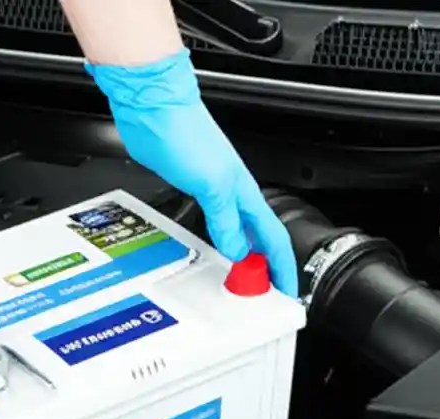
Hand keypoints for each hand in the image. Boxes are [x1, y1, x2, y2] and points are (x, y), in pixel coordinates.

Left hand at [87, 49, 297, 296]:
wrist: (153, 106)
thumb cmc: (184, 132)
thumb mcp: (211, 184)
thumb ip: (225, 219)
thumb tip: (238, 251)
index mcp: (243, 192)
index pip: (273, 237)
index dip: (282, 265)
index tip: (286, 290)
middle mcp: (231, 191)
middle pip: (256, 235)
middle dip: (264, 265)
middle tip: (262, 292)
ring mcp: (211, 188)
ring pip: (234, 228)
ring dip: (240, 253)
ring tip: (238, 276)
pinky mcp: (188, 184)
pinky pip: (208, 220)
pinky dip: (214, 238)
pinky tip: (208, 245)